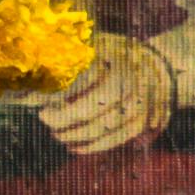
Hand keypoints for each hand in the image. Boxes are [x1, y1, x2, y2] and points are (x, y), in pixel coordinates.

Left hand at [30, 36, 176, 153]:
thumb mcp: (98, 47)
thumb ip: (71, 60)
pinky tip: (73, 145)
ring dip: (74, 136)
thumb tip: (34, 83)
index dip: (60, 104)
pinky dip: (90, 147)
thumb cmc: (120, 54)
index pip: (83, 91)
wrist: (160, 68)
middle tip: (46, 119)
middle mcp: (131, 91)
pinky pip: (113, 142)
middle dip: (64, 122)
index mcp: (119, 69)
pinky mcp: (140, 127)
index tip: (41, 108)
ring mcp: (138, 111)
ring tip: (57, 133)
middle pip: (91, 114)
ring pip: (101, 131)